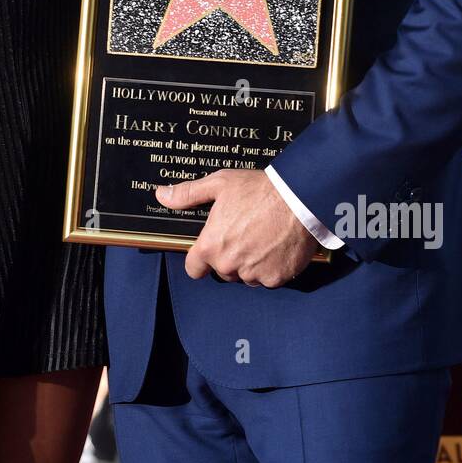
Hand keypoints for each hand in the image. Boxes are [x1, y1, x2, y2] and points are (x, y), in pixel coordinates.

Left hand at [155, 168, 321, 285]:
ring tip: (262, 238)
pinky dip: (272, 267)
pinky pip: (268, 278)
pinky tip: (277, 246)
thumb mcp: (219, 184)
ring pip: (246, 276)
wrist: (299, 198)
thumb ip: (188, 194)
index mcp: (211, 246)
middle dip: (230, 257)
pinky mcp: (276, 278)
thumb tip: (161, 195)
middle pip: (222, 271)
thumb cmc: (258, 189)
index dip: (199, 260)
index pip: (193, 269)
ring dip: (251, 264)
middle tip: (244, 234)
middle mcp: (229, 265)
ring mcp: (254, 274)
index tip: (209, 250)